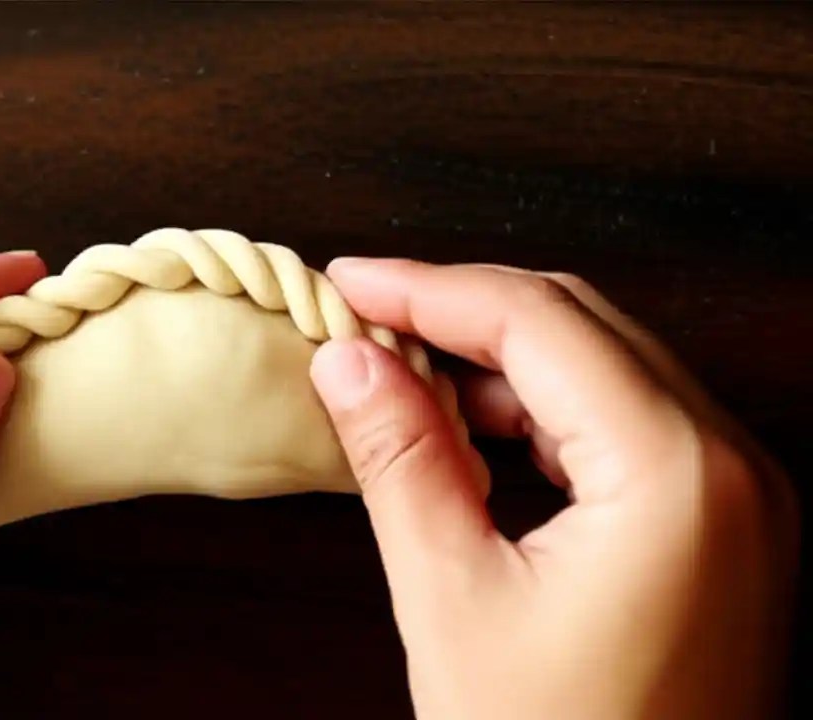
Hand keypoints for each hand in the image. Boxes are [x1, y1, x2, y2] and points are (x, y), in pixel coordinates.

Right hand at [309, 260, 798, 719]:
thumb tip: (348, 362)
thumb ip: (401, 461)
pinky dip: (549, 413)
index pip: (536, 320)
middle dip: (464, 311)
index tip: (349, 284)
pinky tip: (480, 433)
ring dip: (505, 360)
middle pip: (581, 325)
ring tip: (407, 379)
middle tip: (365, 324)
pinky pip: (631, 425)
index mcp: (674, 474)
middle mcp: (730, 466)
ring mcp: (741, 497)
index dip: (427, 288)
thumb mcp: (453, 603)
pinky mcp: (727, 528)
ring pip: (608, 367)